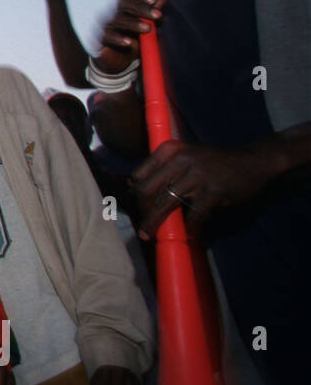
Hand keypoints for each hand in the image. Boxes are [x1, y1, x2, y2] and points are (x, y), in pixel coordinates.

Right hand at [94, 0, 164, 74]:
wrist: (121, 58)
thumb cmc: (137, 37)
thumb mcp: (150, 25)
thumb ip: (155, 14)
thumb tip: (162, 1)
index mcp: (125, 4)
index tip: (153, 0)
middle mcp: (113, 10)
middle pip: (124, 3)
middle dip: (142, 8)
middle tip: (157, 15)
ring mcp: (106, 23)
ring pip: (117, 19)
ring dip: (134, 23)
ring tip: (148, 28)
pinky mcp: (101, 37)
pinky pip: (109, 36)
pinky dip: (119, 39)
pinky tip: (129, 42)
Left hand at [132, 139, 273, 238]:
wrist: (253, 161)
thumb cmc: (213, 163)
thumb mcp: (184, 157)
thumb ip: (161, 169)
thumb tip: (131, 188)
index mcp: (169, 150)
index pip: (139, 175)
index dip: (135, 195)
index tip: (138, 208)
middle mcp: (180, 159)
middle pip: (146, 190)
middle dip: (142, 211)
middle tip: (144, 226)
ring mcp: (197, 174)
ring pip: (165, 203)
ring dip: (155, 222)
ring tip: (150, 235)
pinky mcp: (214, 189)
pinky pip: (194, 215)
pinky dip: (190, 227)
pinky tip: (189, 232)